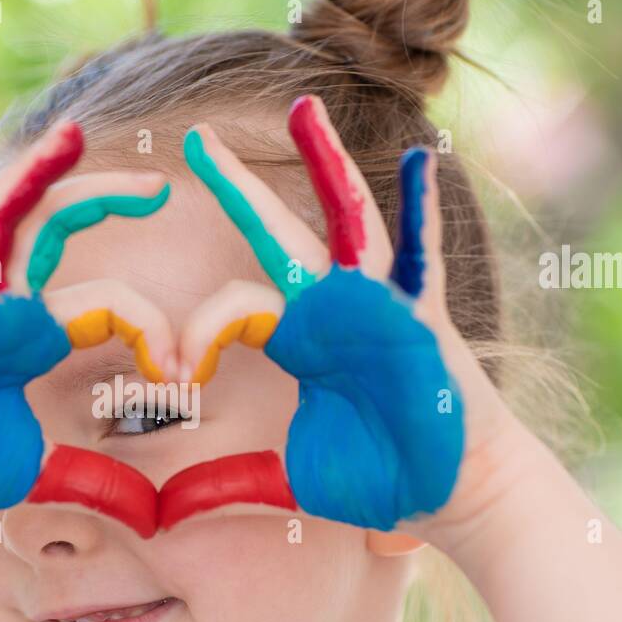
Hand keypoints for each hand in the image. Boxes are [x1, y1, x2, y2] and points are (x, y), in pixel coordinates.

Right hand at [0, 120, 170, 535]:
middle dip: (103, 197)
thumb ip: (93, 476)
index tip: (182, 377)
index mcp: (32, 332)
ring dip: (28, 177)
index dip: (152, 332)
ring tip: (68, 136)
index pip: (107, 303)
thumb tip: (150, 511)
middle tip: (161, 185)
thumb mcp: (39, 468)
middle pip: (52, 229)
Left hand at [177, 95, 519, 540]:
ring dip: (325, 167)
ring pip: (348, 223)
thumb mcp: (290, 478)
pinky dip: (425, 211)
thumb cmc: (379, 479)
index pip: (233, 308)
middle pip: (279, 235)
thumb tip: (167, 511)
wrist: (454, 497)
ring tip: (300, 110)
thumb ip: (231, 481)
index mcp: (299, 338)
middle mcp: (334, 310)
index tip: (177, 380)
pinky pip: (425, 258)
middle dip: (237, 188)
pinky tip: (419, 160)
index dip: (197, 335)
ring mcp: (381, 306)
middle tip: (193, 141)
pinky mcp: (424, 320)